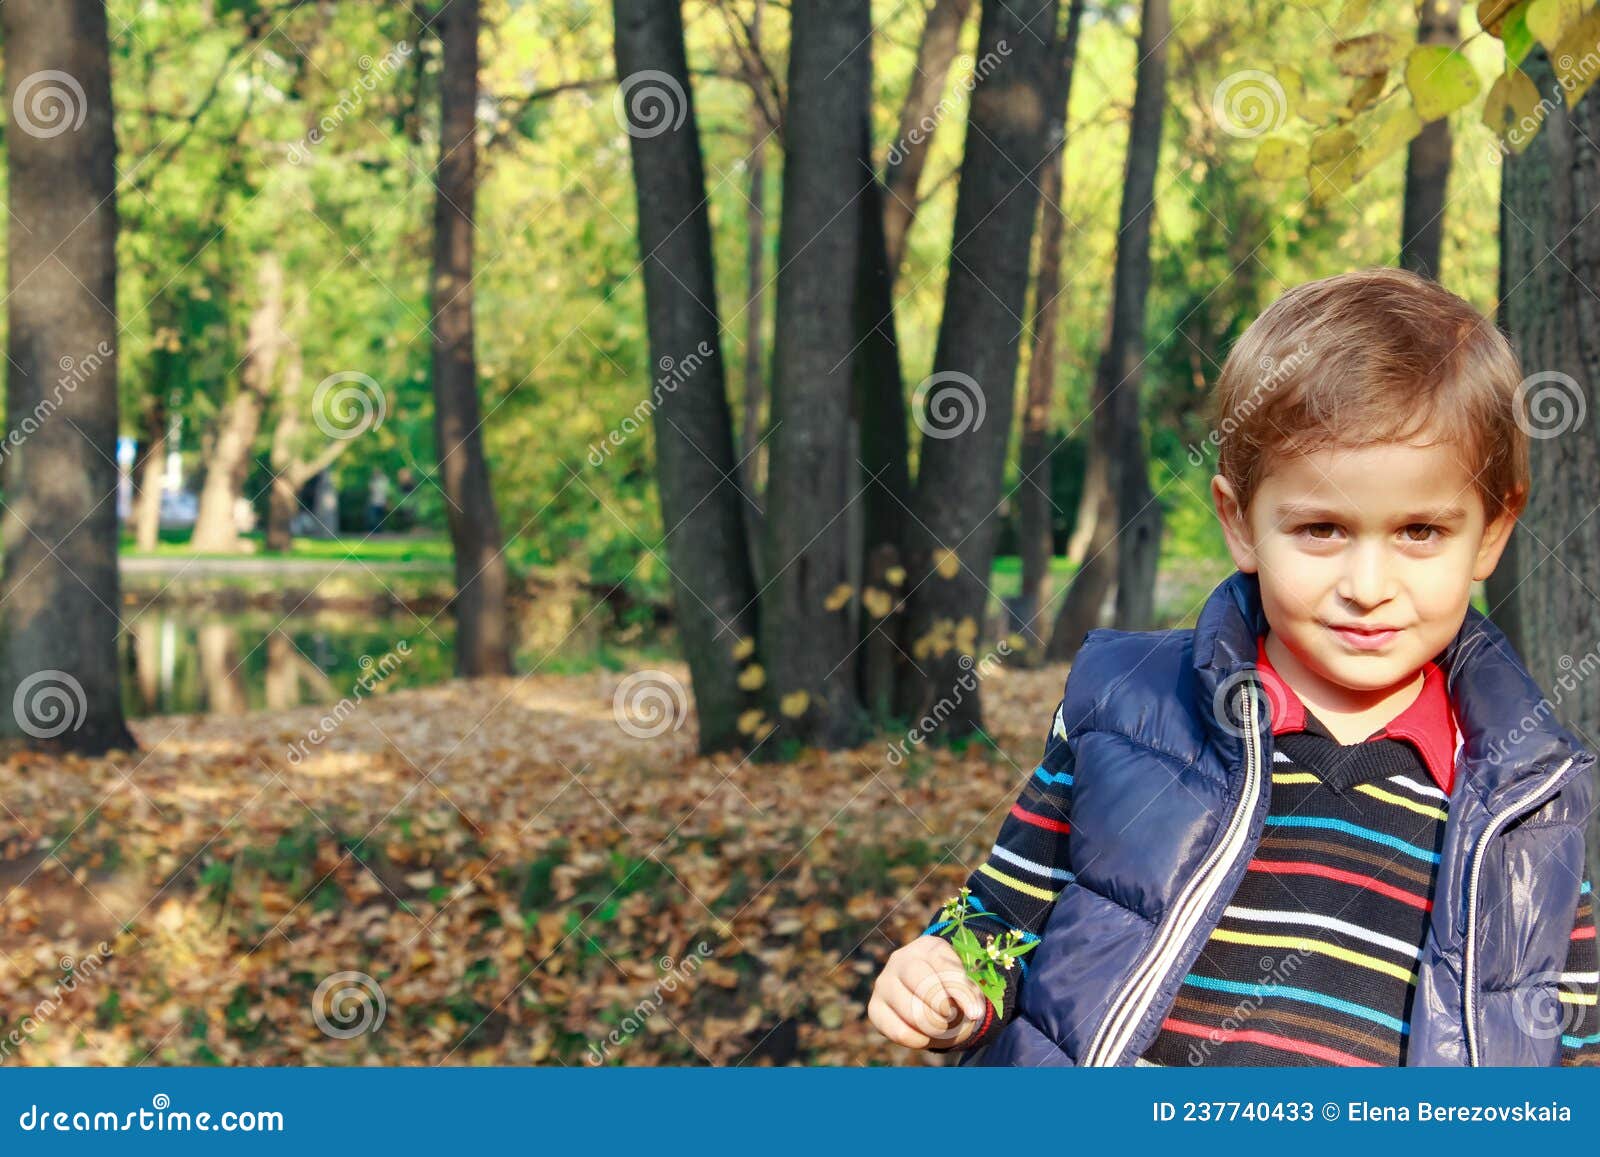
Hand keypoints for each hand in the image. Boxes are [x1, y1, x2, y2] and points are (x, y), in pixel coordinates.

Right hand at [868, 935, 988, 1049]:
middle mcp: (900, 960)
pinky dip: (918, 1040)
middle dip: (941, 1006)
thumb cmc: (951, 990)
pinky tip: (926, 1036)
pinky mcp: (875, 1009)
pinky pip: (897, 1031)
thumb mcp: (964, 986)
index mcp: (927, 947)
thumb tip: (974, 1012)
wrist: (932, 1002)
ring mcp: (883, 983)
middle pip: (920, 981)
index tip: (976, 1013)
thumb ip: (969, 993)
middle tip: (951, 1017)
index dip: (960, 991)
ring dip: (933, 1026)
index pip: (943, 965)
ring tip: (941, 1026)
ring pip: (909, 1010)